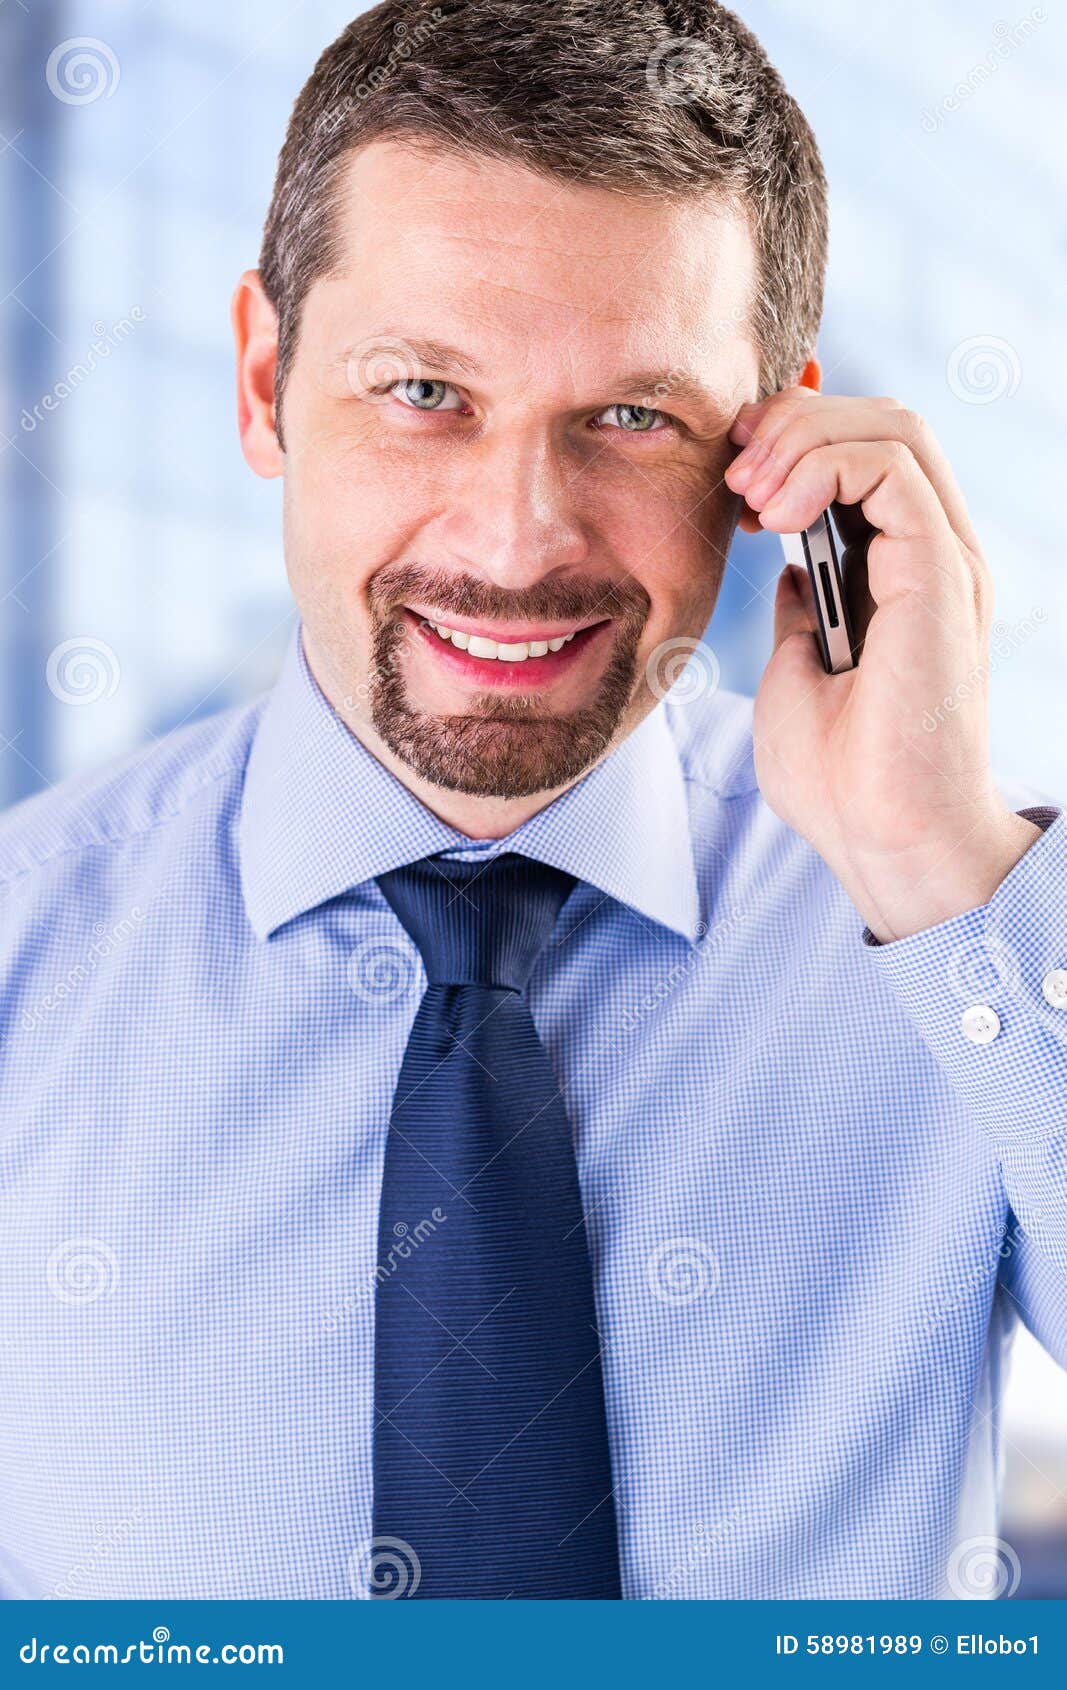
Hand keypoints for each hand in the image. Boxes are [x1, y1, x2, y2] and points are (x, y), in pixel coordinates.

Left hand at [724, 387, 1040, 942]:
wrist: (881, 838)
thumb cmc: (840, 779)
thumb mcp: (797, 672)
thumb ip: (802, 613)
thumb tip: (789, 566)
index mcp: (903, 575)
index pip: (865, 456)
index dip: (794, 443)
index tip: (729, 480)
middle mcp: (932, 556)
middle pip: (882, 422)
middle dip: (795, 423)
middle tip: (731, 468)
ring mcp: (943, 560)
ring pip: (893, 427)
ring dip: (803, 438)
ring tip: (747, 492)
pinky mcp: (941, 572)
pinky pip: (892, 465)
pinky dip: (823, 466)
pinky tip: (772, 514)